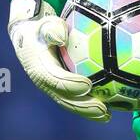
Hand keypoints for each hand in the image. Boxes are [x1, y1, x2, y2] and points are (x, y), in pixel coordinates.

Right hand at [8, 0, 110, 121]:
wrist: (30, 38)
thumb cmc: (42, 27)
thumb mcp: (44, 24)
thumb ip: (52, 28)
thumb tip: (61, 35)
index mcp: (38, 67)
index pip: (54, 79)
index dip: (70, 84)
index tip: (88, 85)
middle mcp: (44, 82)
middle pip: (63, 98)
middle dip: (82, 106)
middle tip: (102, 108)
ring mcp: (51, 88)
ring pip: (70, 103)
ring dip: (88, 112)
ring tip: (107, 116)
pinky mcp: (59, 90)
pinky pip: (74, 100)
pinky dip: (89, 107)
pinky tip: (109, 110)